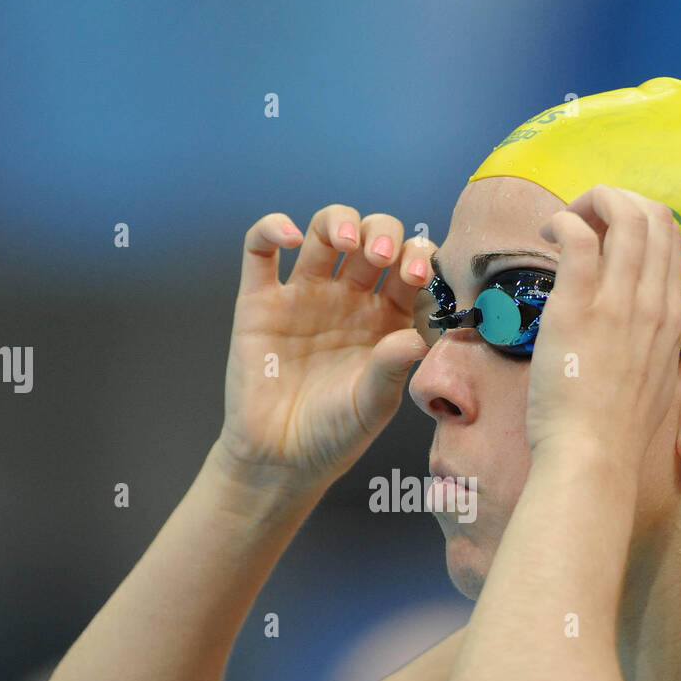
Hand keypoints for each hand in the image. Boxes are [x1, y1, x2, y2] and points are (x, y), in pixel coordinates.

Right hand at [215, 205, 432, 489]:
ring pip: (323, 231)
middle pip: (371, 237)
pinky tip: (289, 237)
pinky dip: (272, 229)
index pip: (408, 266)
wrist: (281, 459)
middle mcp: (348, 298)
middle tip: (383, 258)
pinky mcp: (260, 300)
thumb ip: (392, 368)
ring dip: (340, 222)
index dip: (418, 258)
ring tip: (347, 244)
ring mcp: (304, 295)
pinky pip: (260, 249)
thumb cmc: (334, 433)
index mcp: (385, 317)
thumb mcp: (373, 405)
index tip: (420, 273)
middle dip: (384, 235)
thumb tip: (417, 337)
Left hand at [525, 185, 680, 462]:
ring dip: (591, 203)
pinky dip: (561, 221)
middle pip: (654, 216)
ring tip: (564, 225)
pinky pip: (577, 237)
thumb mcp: (655, 384)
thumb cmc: (616, 432)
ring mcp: (618, 301)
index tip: (607, 238)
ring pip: (624, 214)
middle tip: (584, 223)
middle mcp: (653, 301)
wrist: (594, 457)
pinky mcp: (577, 306)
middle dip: (617, 203)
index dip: (640, 222)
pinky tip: (546, 236)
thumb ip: (652, 348)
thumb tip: (637, 334)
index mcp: (672, 318)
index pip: (672, 240)